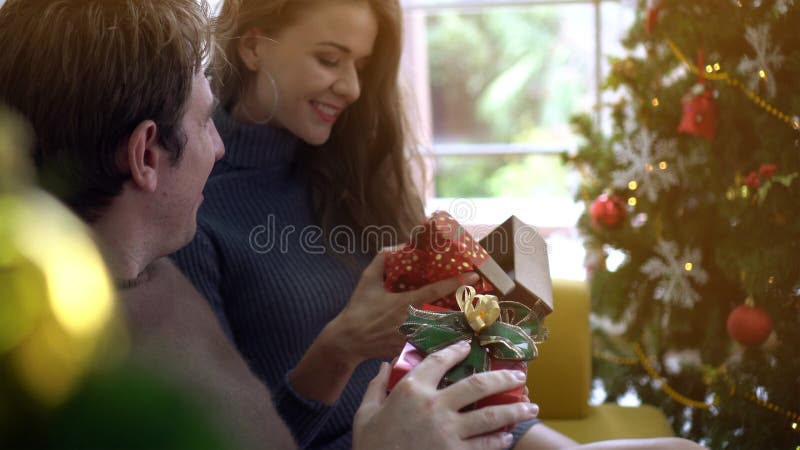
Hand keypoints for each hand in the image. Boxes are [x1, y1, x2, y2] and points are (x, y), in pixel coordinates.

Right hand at [328, 252, 479, 364]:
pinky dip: (445, 340)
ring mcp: (413, 337)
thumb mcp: (367, 280)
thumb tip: (399, 245)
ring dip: (460, 323)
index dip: (456, 282)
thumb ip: (381, 260)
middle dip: (465, 305)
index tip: (473, 276)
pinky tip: (459, 337)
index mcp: (405, 302)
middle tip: (483, 298)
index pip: (436, 290)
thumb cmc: (358, 309)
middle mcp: (412, 320)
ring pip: (442, 331)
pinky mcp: (410, 350)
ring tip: (477, 316)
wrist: (348, 341)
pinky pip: (431, 344)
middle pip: (447, 312)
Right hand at [353, 341, 538, 449]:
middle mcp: (434, 406)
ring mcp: (448, 432)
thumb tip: (384, 367)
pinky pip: (485, 445)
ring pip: (489, 415)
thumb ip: (376, 387)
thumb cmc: (370, 446)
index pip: (439, 360)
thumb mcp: (365, 413)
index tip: (468, 346)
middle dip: (502, 378)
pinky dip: (499, 440)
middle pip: (477, 385)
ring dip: (513, 410)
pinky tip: (507, 437)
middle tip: (519, 376)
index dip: (456, 350)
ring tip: (530, 407)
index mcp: (411, 390)